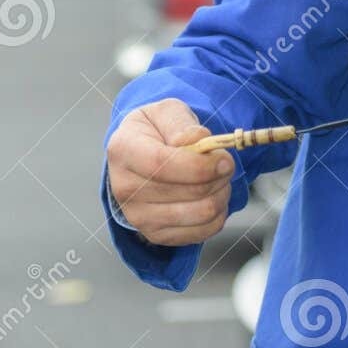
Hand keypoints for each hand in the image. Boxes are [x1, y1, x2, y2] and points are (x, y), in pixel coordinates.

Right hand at [105, 98, 233, 245]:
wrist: (143, 156)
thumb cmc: (157, 131)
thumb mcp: (167, 112)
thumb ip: (182, 124)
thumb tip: (196, 143)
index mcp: (123, 150)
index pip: (162, 165)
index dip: (200, 166)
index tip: (224, 160)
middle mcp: (124, 188)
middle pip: (190, 191)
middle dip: (219, 175)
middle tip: (223, 162)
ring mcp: (138, 216)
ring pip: (202, 212)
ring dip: (222, 192)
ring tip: (216, 178)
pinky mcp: (156, 234)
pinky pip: (205, 230)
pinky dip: (219, 212)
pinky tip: (210, 195)